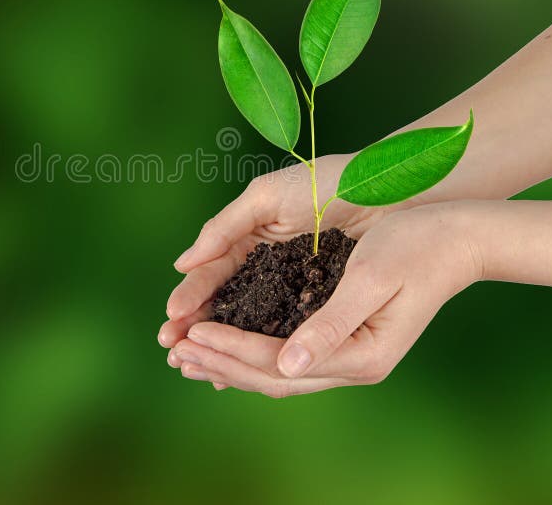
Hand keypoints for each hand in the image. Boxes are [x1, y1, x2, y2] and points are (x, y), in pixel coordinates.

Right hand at [159, 154, 391, 361]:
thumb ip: (223, 228)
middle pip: (222, 302)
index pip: (210, 274)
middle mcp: (262, 266)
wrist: (381, 189)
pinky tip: (242, 367)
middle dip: (195, 326)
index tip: (170, 322)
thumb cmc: (322, 183)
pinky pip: (284, 329)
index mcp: (245, 238)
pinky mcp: (316, 303)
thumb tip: (181, 264)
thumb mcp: (265, 198)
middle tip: (171, 350)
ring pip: (248, 321)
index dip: (189, 297)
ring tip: (195, 366)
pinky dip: (263, 346)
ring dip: (221, 343)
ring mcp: (288, 287)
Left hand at [169, 202, 481, 396]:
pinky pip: (287, 357)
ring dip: (230, 363)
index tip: (190, 334)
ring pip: (276, 372)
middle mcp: (353, 364)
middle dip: (220, 362)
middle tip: (173, 351)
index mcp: (360, 354)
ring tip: (188, 356)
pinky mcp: (342, 339)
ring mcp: (349, 356)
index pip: (277, 361)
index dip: (230, 349)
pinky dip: (252, 353)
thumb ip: (330, 325)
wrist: (456, 240)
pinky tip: (227, 348)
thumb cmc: (416, 247)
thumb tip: (286, 366)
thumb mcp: (372, 279)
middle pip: (271, 376)